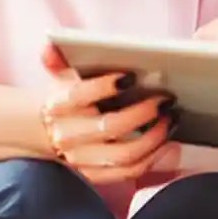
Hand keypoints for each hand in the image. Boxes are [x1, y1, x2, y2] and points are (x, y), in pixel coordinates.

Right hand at [40, 44, 176, 183]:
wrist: (45, 132)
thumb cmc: (65, 99)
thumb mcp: (59, 76)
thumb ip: (57, 58)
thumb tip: (51, 43)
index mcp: (59, 105)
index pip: (80, 95)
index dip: (105, 86)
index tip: (130, 77)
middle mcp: (68, 135)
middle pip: (110, 126)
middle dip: (143, 113)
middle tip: (165, 100)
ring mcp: (82, 159)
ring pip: (124, 154)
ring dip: (154, 138)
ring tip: (172, 119)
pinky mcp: (95, 175)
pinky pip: (128, 172)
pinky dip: (152, 158)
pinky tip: (167, 142)